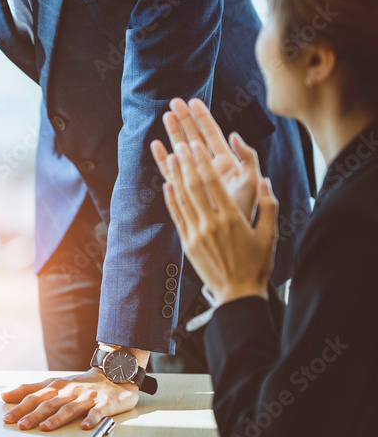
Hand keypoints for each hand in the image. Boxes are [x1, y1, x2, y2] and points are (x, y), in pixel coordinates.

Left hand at [1, 368, 139, 430]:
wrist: (114, 374)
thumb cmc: (80, 384)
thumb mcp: (55, 383)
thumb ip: (31, 389)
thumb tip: (6, 395)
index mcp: (57, 386)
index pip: (35, 396)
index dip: (21, 406)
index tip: (8, 417)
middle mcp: (70, 391)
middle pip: (49, 403)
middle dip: (34, 414)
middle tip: (21, 425)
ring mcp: (87, 397)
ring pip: (70, 408)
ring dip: (57, 418)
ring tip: (46, 427)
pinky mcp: (104, 403)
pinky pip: (97, 411)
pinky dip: (91, 419)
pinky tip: (85, 426)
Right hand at [150, 97, 262, 220]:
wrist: (232, 236)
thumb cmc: (244, 210)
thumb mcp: (251, 182)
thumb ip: (247, 158)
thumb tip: (234, 136)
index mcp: (226, 163)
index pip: (211, 134)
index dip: (202, 118)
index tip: (192, 102)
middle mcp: (209, 168)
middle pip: (194, 138)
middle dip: (184, 120)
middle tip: (174, 103)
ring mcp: (195, 178)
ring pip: (182, 151)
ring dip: (173, 134)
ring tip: (165, 117)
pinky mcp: (184, 190)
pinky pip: (171, 171)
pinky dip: (164, 159)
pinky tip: (157, 146)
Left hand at [163, 140, 277, 303]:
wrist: (237, 294)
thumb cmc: (257, 264)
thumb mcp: (269, 234)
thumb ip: (269, 206)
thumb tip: (265, 180)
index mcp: (232, 219)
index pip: (213, 184)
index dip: (202, 162)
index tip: (195, 144)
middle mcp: (211, 224)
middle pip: (194, 187)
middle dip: (186, 163)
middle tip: (180, 142)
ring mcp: (196, 234)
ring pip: (182, 199)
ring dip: (176, 176)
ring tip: (171, 157)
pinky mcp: (187, 243)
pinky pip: (177, 216)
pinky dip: (171, 199)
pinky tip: (167, 185)